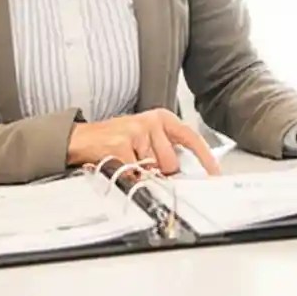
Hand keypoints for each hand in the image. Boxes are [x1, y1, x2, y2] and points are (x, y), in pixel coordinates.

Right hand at [67, 109, 221, 174]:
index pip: (190, 137)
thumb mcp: (145, 139)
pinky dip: (127, 176)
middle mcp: (151, 122)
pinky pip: (135, 174)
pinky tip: (118, 164)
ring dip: (142, 173)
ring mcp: (137, 132)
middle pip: (171, 162)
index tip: (214, 173)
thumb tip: (183, 175)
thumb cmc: (116, 141)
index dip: (204, 158)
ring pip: (154, 170)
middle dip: (159, 171)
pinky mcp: (122, 145)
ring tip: (127, 161)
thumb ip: (165, 151)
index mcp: (161, 119)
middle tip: (140, 163)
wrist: (82, 139)